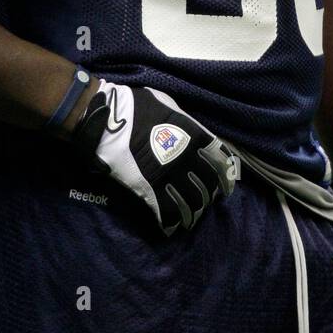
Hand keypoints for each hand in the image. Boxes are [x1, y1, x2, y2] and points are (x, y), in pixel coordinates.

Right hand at [71, 80, 238, 234]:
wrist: (107, 118)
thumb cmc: (137, 106)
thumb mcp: (169, 106)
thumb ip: (184, 123)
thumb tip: (190, 132)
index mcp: (195, 137)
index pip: (222, 164)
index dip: (225, 178)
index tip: (224, 187)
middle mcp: (188, 160)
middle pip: (208, 187)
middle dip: (208, 197)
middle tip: (203, 202)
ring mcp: (170, 177)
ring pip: (192, 204)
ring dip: (193, 213)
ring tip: (190, 218)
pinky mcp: (150, 191)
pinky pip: (169, 213)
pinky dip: (173, 223)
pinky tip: (172, 226)